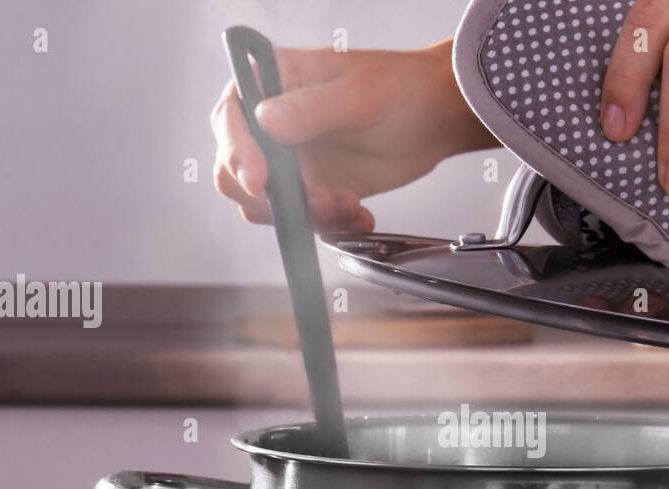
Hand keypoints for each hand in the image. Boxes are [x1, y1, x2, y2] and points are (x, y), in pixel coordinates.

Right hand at [212, 40, 497, 230]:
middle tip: (323, 199)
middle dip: (278, 197)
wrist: (437, 117)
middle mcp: (270, 125)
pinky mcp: (312, 189)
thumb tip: (265, 119)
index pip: (230, 120)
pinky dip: (329, 226)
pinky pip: (303, 221)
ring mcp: (289, 160)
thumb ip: (311, 108)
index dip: (236, 153)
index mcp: (269, 82)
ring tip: (350, 204)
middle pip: (236, 174)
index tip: (261, 181)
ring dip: (308, 216)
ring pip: (270, 207)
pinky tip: (359, 214)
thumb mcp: (359, 94)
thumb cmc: (402, 88)